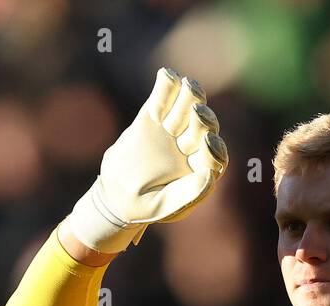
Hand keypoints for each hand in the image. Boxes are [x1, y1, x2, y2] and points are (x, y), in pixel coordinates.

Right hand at [66, 66, 228, 253]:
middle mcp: (190, 147)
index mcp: (199, 169)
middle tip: (197, 111)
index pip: (214, 155)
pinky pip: (162, 98)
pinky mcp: (153, 117)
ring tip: (188, 85)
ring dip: (190, 96)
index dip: (214, 148)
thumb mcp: (163, 206)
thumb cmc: (143, 206)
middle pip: (203, 127)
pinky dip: (166, 86)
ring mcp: (172, 130)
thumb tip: (210, 177)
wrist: (114, 194)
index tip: (209, 142)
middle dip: (203, 118)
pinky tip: (167, 74)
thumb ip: (187, 194)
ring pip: (186, 108)